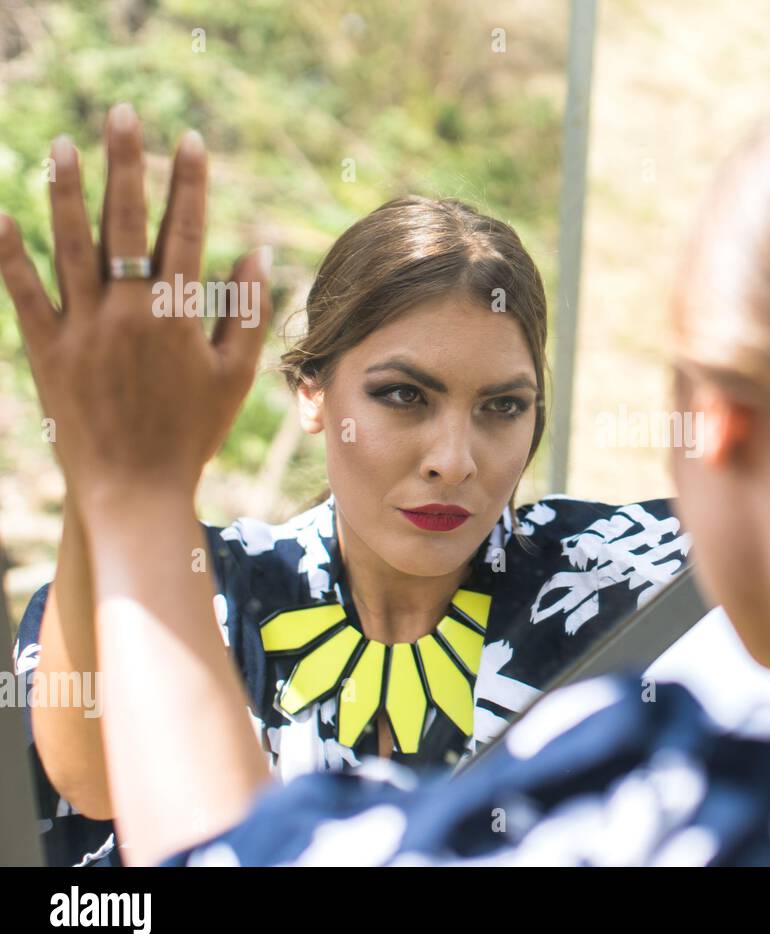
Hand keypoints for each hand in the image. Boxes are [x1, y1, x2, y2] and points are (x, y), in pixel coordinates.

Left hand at [0, 103, 269, 508]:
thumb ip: (247, 312)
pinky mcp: (45, 349)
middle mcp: (126, 311)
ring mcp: (82, 327)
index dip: (189, 183)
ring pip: (71, 245)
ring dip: (67, 191)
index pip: (184, 231)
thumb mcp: (235, 376)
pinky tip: (3, 215)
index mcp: (178, 315)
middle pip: (125, 221)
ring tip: (64, 145)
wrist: (133, 489)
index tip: (190, 141)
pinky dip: (10, 254)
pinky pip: (23, 293)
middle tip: (123, 115)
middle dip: (127, 163)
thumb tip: (251, 254)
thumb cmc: (192, 433)